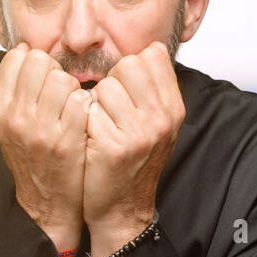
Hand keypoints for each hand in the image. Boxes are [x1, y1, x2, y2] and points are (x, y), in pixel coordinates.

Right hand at [0, 43, 90, 254]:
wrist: (47, 204)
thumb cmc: (34, 159)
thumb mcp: (11, 125)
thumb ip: (15, 90)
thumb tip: (25, 50)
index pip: (17, 58)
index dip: (36, 61)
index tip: (44, 77)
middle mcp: (15, 117)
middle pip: (40, 62)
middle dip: (55, 70)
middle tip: (62, 92)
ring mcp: (40, 129)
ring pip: (62, 78)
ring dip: (73, 87)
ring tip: (73, 106)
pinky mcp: (67, 140)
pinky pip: (81, 100)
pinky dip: (87, 105)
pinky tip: (84, 118)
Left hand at [83, 42, 182, 256]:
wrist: (123, 207)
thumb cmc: (134, 161)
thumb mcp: (158, 123)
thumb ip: (155, 88)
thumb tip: (151, 49)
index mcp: (174, 108)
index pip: (152, 56)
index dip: (131, 68)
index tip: (127, 91)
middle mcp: (162, 118)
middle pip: (128, 64)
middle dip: (112, 81)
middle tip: (111, 110)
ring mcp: (140, 132)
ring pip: (105, 85)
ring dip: (94, 102)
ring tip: (101, 126)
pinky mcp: (113, 145)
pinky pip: (88, 109)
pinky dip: (83, 121)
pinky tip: (91, 140)